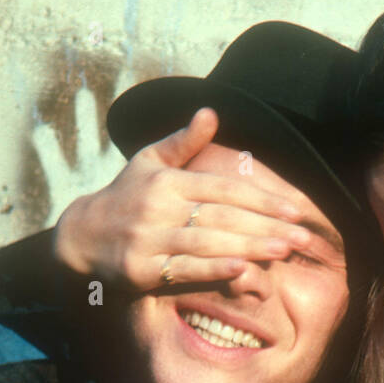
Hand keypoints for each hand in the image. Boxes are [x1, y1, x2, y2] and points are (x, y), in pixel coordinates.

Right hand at [52, 107, 326, 290]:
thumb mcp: (149, 163)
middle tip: (301, 237)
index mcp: (168, 182)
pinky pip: (182, 270)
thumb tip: (211, 112)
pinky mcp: (141, 269)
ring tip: (283, 252)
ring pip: (207, 242)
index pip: (225, 189)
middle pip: (222, 217)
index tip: (295, 211)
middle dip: (265, 226)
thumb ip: (183, 143)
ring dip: (248, 247)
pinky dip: (213, 270)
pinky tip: (242, 270)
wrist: (82, 235)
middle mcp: (159, 207)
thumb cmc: (126, 197)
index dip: (262, 200)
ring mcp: (149, 239)